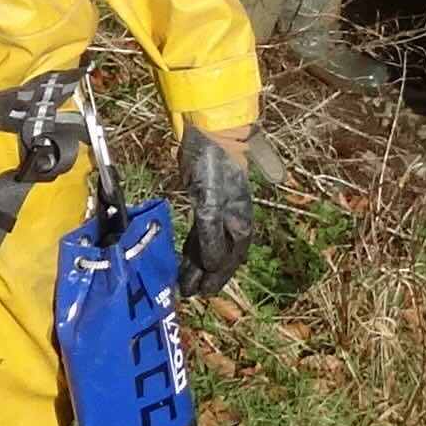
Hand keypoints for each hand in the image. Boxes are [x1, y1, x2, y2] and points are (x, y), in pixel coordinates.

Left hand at [179, 130, 253, 301]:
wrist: (208, 132)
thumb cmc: (214, 166)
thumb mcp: (212, 202)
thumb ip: (211, 235)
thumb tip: (210, 266)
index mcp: (241, 220)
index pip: (231, 257)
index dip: (218, 276)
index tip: (204, 293)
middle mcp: (233, 218)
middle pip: (220, 254)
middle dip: (206, 274)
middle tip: (190, 293)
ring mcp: (219, 209)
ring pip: (209, 243)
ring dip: (197, 263)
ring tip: (184, 281)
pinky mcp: (204, 200)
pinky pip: (200, 230)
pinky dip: (193, 246)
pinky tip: (185, 256)